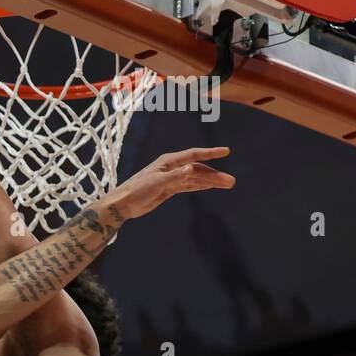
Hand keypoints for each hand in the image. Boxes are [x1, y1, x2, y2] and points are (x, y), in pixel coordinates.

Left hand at [104, 147, 234, 219]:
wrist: (123, 204)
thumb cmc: (137, 190)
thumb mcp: (157, 183)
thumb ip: (175, 176)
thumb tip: (192, 168)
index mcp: (168, 162)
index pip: (194, 155)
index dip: (210, 153)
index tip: (226, 151)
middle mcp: (172, 167)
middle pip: (198, 169)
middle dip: (215, 175)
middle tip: (231, 181)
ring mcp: (171, 178)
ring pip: (196, 178)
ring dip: (211, 182)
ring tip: (228, 185)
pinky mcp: (169, 189)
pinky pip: (189, 185)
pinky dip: (200, 186)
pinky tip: (211, 186)